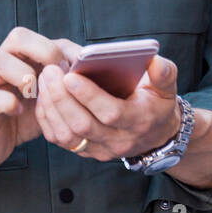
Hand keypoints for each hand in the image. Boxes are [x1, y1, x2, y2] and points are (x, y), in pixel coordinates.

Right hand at [0, 28, 79, 170]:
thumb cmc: (24, 114)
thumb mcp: (49, 96)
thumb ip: (65, 82)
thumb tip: (94, 75)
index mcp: (22, 57)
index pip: (42, 37)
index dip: (64, 49)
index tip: (82, 67)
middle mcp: (4, 63)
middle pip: (18, 36)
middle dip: (44, 52)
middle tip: (59, 76)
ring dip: (23, 76)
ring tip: (35, 93)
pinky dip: (7, 103)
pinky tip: (19, 111)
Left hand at [35, 54, 180, 161]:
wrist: (156, 134)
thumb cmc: (157, 102)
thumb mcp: (167, 86)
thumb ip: (164, 73)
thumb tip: (154, 61)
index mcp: (139, 121)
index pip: (111, 113)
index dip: (89, 96)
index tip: (71, 76)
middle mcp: (119, 140)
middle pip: (84, 125)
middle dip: (62, 98)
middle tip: (50, 72)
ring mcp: (101, 149)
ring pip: (68, 135)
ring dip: (51, 107)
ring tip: (44, 79)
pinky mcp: (87, 151)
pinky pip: (61, 140)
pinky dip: (48, 118)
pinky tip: (43, 96)